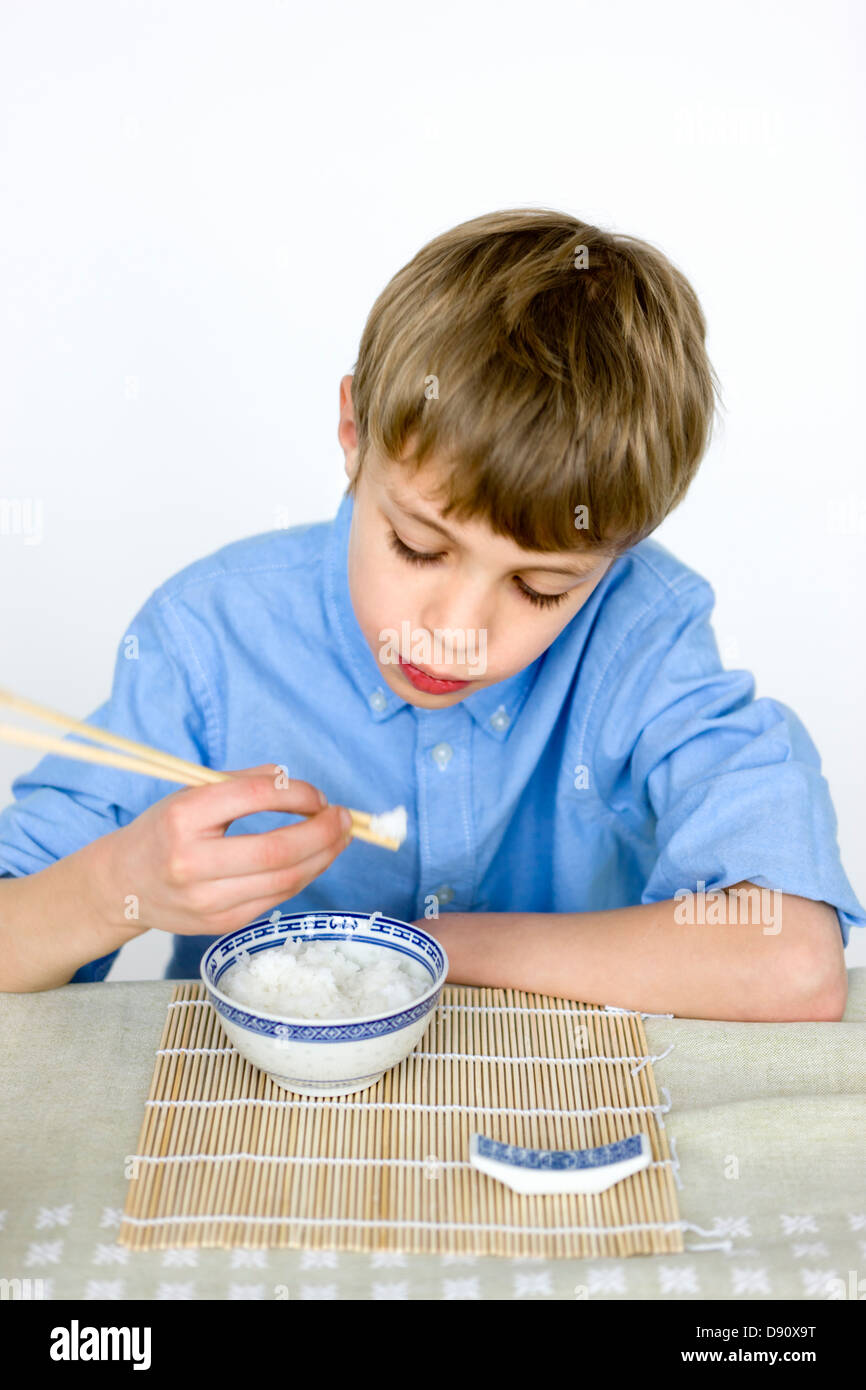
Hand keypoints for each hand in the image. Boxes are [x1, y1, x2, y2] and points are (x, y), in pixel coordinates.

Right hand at [93, 764, 352, 936]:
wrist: (123, 885)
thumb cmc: (164, 831)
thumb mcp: (192, 794)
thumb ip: (245, 783)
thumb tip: (297, 784)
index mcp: (183, 817)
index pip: (255, 798)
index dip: (297, 795)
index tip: (317, 795)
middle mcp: (191, 862)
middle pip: (278, 851)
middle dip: (323, 833)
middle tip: (345, 819)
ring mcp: (205, 900)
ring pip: (284, 881)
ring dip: (323, 857)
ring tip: (339, 838)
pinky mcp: (219, 925)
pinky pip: (275, 900)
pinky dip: (302, 877)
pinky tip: (313, 861)